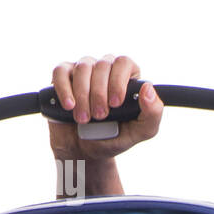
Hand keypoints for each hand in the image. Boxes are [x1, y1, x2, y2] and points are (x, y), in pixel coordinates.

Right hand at [48, 53, 162, 160]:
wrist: (85, 150)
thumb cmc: (114, 138)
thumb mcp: (140, 132)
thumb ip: (153, 113)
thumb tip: (148, 89)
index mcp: (127, 78)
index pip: (124, 63)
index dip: (118, 80)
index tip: (115, 103)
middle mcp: (106, 70)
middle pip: (103, 65)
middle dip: (100, 93)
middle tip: (100, 116)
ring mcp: (84, 71)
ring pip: (83, 67)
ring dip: (83, 95)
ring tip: (85, 118)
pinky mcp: (63, 77)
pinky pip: (60, 72)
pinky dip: (64, 89)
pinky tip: (69, 106)